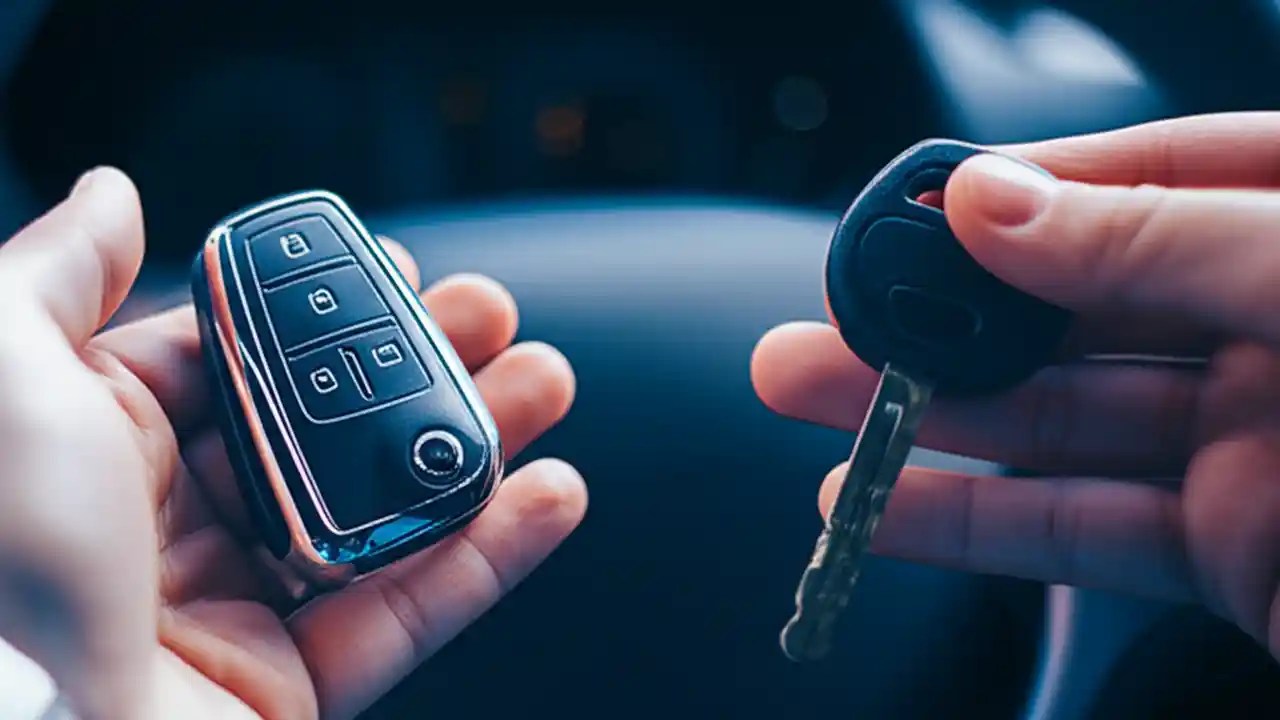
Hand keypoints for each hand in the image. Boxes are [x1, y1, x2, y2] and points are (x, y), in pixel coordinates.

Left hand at [0, 168, 586, 718]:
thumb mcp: (4, 372)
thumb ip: (60, 276)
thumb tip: (111, 196)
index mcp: (97, 443)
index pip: (235, 360)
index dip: (320, 311)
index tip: (393, 270)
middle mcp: (167, 523)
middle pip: (325, 430)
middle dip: (419, 366)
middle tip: (491, 317)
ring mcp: (235, 608)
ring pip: (380, 514)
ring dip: (472, 446)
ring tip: (543, 384)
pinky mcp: (290, 687)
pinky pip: (407, 615)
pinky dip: (490, 557)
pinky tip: (549, 494)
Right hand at [752, 112, 1279, 660]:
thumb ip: (1161, 237)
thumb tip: (993, 202)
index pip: (1148, 174)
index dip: (1023, 185)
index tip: (914, 209)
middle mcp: (1272, 327)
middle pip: (1073, 303)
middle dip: (940, 307)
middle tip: (830, 309)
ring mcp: (1247, 442)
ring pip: (1055, 420)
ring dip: (925, 411)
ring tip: (809, 392)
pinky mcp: (1226, 551)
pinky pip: (1080, 531)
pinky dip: (976, 525)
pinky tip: (886, 508)